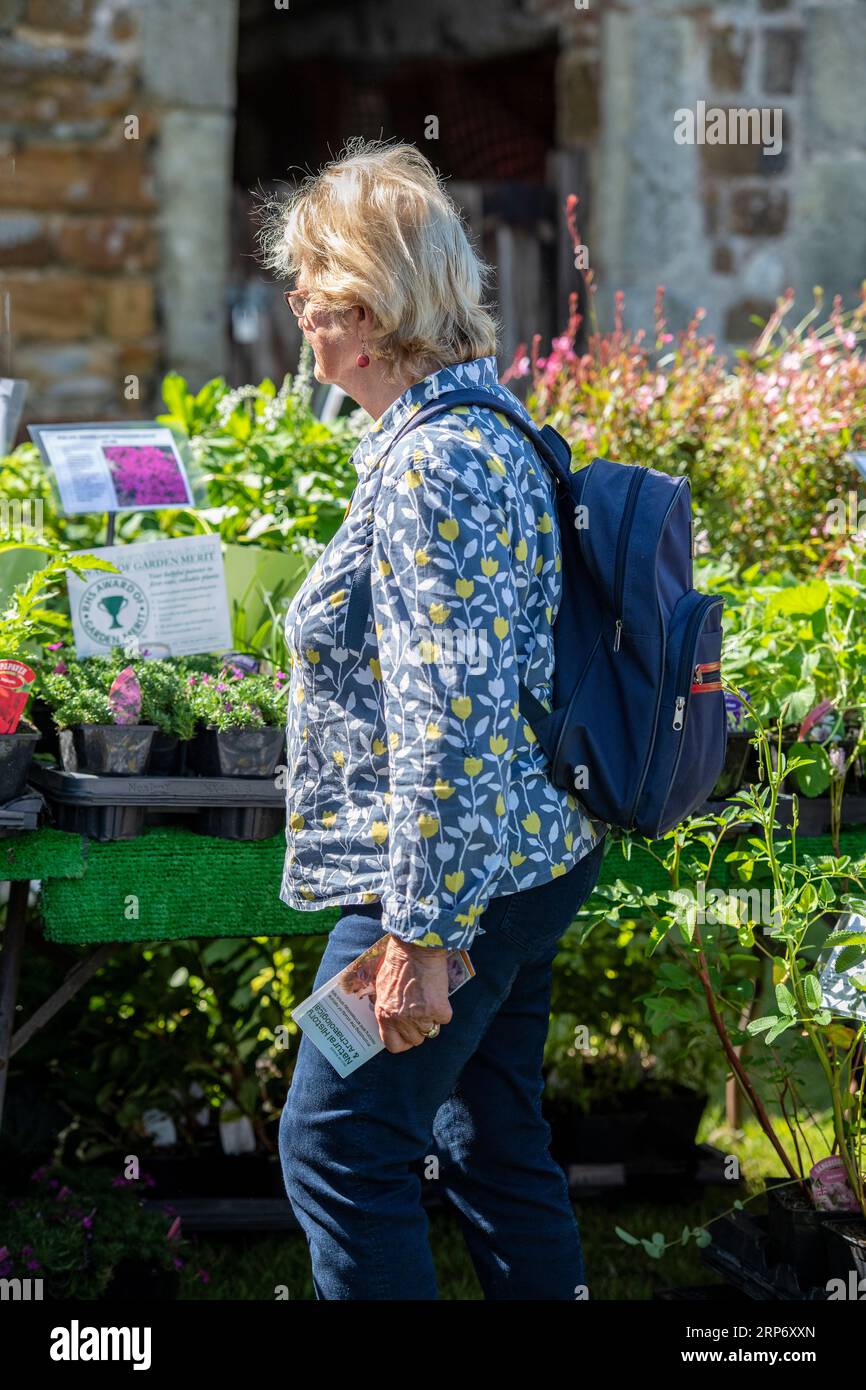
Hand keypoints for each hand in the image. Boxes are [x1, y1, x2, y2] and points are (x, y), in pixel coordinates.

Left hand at [374, 936, 452, 1052]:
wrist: (415, 948)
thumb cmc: (397, 962)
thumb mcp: (382, 987)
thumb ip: (387, 1006)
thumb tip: (392, 1018)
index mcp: (385, 1014)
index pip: (393, 1045)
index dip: (402, 1041)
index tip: (407, 1035)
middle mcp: (401, 1019)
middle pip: (415, 1039)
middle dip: (419, 1028)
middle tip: (421, 1011)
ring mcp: (420, 1016)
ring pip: (431, 1030)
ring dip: (431, 1018)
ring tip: (428, 999)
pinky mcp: (438, 1010)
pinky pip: (444, 1018)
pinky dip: (443, 1008)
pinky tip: (437, 992)